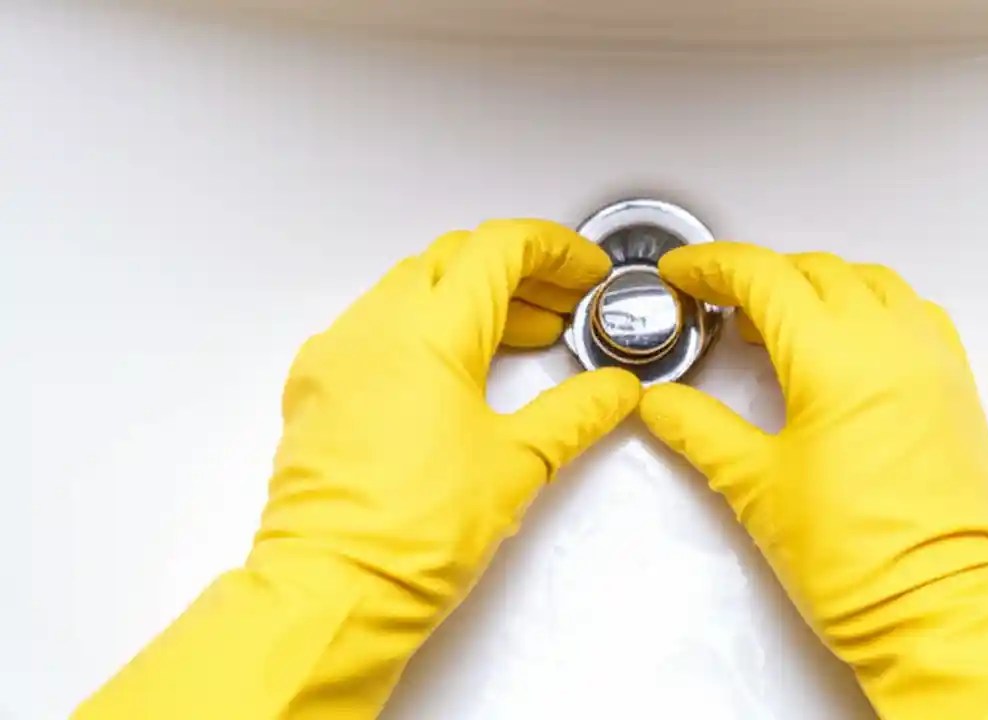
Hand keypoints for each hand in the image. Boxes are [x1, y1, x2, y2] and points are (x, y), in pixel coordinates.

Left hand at [76, 220, 640, 719]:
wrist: (331, 592)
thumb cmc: (414, 532)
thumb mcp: (519, 463)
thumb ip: (575, 412)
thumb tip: (613, 390)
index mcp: (427, 329)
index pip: (497, 248)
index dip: (553, 248)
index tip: (586, 270)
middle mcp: (372, 327)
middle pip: (453, 260)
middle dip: (516, 272)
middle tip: (563, 304)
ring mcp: (336, 356)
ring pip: (410, 291)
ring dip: (470, 300)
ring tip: (521, 339)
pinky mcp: (316, 391)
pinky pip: (374, 330)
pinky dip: (423, 331)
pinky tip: (456, 373)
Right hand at [640, 243, 987, 718]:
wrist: (938, 611)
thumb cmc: (855, 560)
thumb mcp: (755, 486)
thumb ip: (700, 428)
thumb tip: (662, 402)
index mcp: (836, 357)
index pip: (765, 277)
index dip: (713, 266)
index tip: (683, 273)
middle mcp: (892, 343)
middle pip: (815, 272)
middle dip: (760, 276)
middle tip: (717, 303)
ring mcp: (933, 361)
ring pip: (869, 284)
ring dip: (817, 287)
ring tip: (778, 324)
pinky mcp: (956, 387)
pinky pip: (913, 314)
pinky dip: (870, 308)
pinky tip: (845, 345)